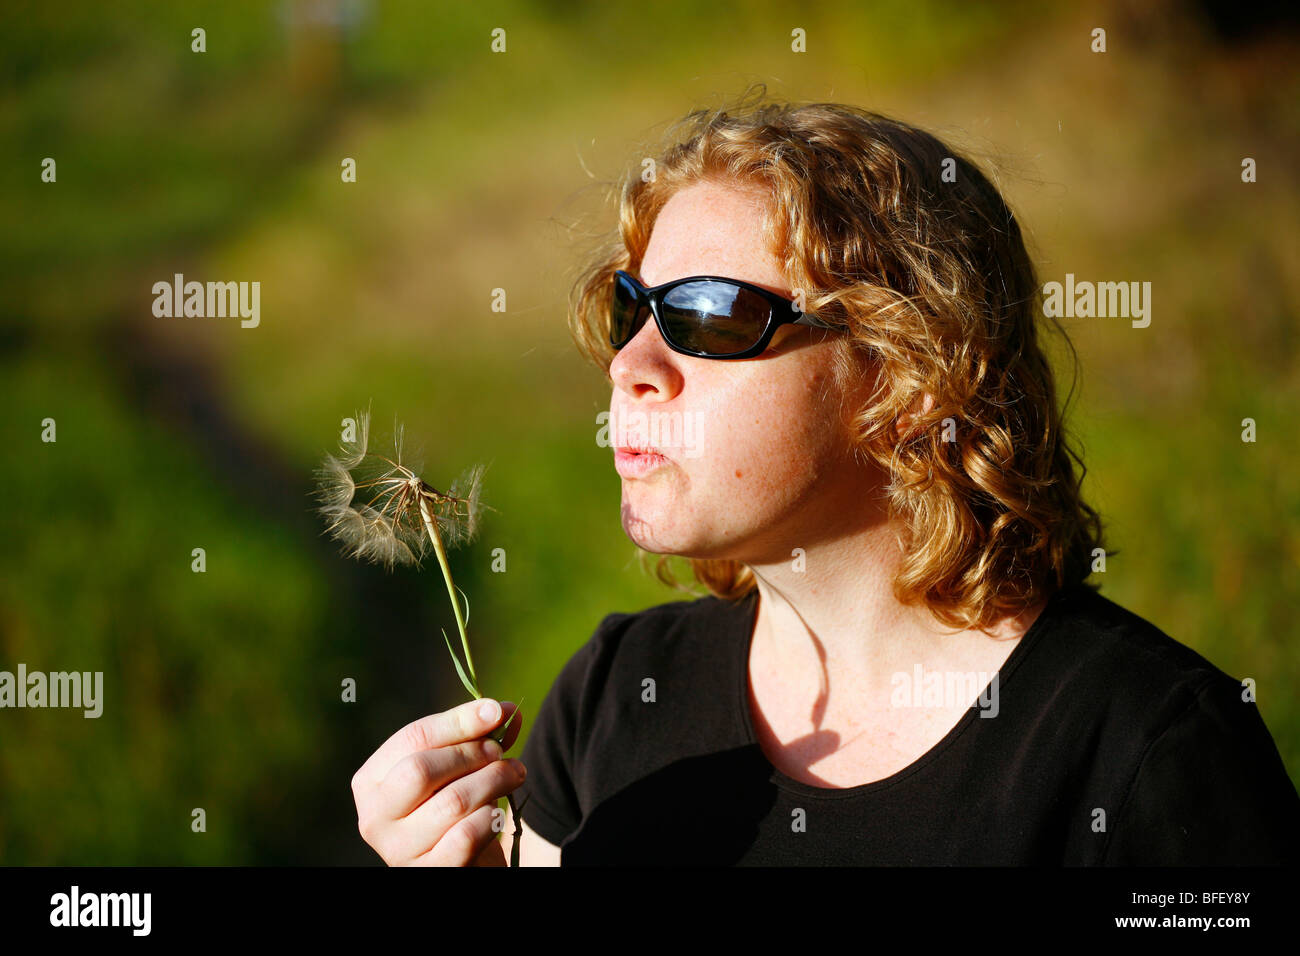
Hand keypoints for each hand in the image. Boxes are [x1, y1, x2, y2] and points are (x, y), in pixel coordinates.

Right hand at [351, 698, 525, 865]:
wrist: (464, 861)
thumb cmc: (455, 806)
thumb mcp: (458, 767)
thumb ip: (478, 737)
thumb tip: (506, 711)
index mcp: (371, 781)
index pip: (412, 738)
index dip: (459, 721)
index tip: (497, 711)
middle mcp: (374, 817)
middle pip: (420, 769)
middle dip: (470, 753)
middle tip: (500, 751)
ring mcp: (397, 850)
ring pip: (451, 802)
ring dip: (493, 781)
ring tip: (515, 773)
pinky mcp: (427, 872)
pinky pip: (466, 837)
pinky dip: (490, 819)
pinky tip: (498, 813)